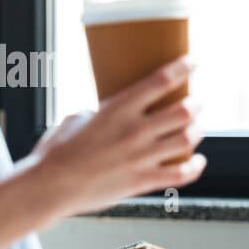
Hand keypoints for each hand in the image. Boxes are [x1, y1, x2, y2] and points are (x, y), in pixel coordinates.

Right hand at [24, 56, 205, 218]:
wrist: (49, 187)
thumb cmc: (57, 152)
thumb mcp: (77, 118)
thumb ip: (101, 111)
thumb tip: (112, 111)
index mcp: (117, 110)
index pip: (160, 81)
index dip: (182, 68)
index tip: (193, 61)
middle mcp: (134, 131)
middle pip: (183, 111)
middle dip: (196, 105)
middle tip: (197, 103)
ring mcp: (141, 158)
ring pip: (187, 139)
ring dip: (197, 131)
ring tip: (196, 127)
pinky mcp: (143, 181)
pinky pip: (182, 173)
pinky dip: (196, 166)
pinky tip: (198, 160)